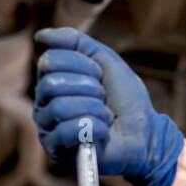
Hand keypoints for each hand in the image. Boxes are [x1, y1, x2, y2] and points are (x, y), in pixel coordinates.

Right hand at [32, 28, 184, 185]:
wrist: (144, 133)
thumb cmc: (126, 100)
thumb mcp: (106, 62)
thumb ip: (77, 43)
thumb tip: (40, 35)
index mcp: (53, 78)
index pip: (52, 60)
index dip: (84, 66)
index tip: (101, 77)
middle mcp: (44, 101)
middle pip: (52, 84)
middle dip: (90, 89)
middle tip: (104, 99)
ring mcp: (48, 126)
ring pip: (59, 108)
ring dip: (94, 109)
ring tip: (106, 116)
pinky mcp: (56, 149)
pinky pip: (65, 132)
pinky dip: (92, 128)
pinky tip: (102, 132)